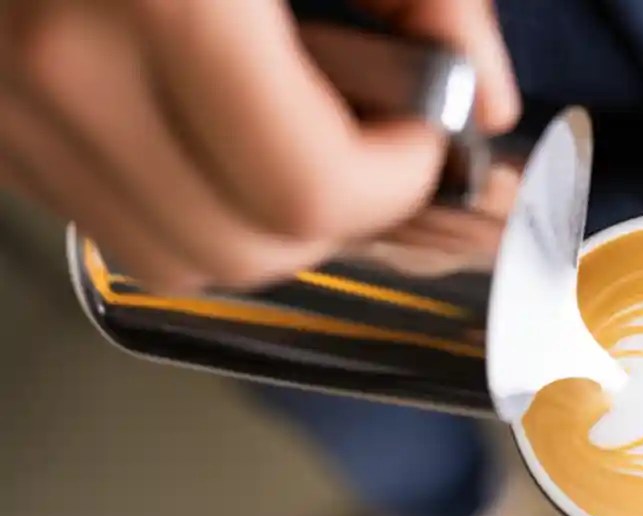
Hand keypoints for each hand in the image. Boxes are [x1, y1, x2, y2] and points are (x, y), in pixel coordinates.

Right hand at [0, 0, 516, 292]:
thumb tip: (485, 104)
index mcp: (168, 1)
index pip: (310, 191)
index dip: (397, 180)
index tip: (423, 132)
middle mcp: (67, 67)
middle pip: (248, 248)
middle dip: (339, 210)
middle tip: (371, 139)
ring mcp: (11, 100)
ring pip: (175, 253)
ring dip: (262, 220)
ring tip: (295, 132)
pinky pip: (110, 213)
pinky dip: (186, 197)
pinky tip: (213, 122)